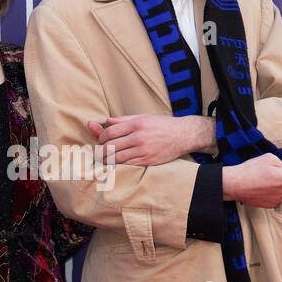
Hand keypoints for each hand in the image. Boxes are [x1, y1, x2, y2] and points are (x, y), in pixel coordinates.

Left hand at [86, 114, 212, 165]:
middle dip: (102, 150)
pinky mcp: (148, 160)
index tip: (101, 140)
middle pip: (111, 146)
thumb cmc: (162, 125)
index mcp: (136, 124)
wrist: (183, 135)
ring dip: (108, 159)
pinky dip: (119, 164)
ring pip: (117, 157)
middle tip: (99, 152)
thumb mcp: (143, 117)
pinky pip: (128, 164)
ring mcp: (143, 150)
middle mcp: (139, 137)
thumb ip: (123, 120)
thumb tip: (106, 120)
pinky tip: (116, 163)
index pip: (110, 132)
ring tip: (104, 159)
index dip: (101, 137)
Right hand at [221, 153, 281, 207]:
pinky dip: (273, 192)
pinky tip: (262, 188)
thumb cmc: (250, 170)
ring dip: (280, 185)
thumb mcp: (269, 157)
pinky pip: (278, 196)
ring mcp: (278, 200)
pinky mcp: (271, 205)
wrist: (235, 185)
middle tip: (272, 172)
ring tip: (265, 180)